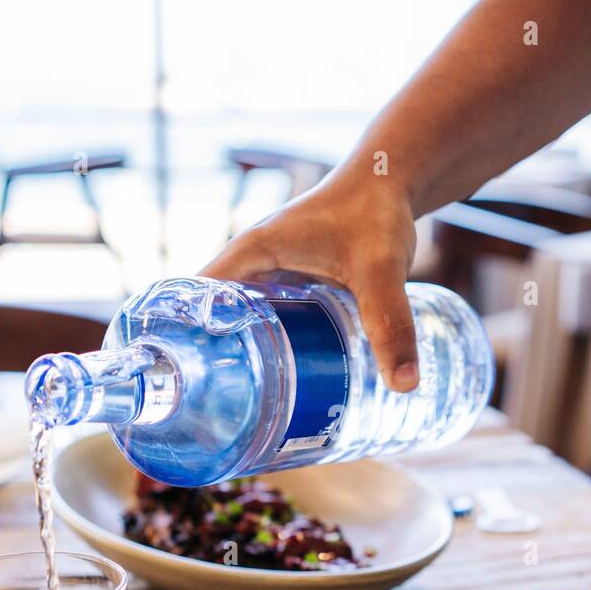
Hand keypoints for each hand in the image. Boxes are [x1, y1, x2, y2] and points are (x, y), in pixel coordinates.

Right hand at [201, 177, 419, 391]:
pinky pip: (266, 318)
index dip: (185, 334)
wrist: (389, 181)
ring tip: (243, 406)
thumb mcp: (382, 270)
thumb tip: (405, 385)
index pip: (196, 295)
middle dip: (214, 357)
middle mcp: (252, 262)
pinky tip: (279, 380)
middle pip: (213, 315)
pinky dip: (268, 344)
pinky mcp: (289, 283)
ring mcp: (269, 273)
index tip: (189, 380)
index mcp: (252, 251)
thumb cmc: (375, 210)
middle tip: (221, 408)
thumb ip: (392, 324)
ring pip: (239, 319)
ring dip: (241, 353)